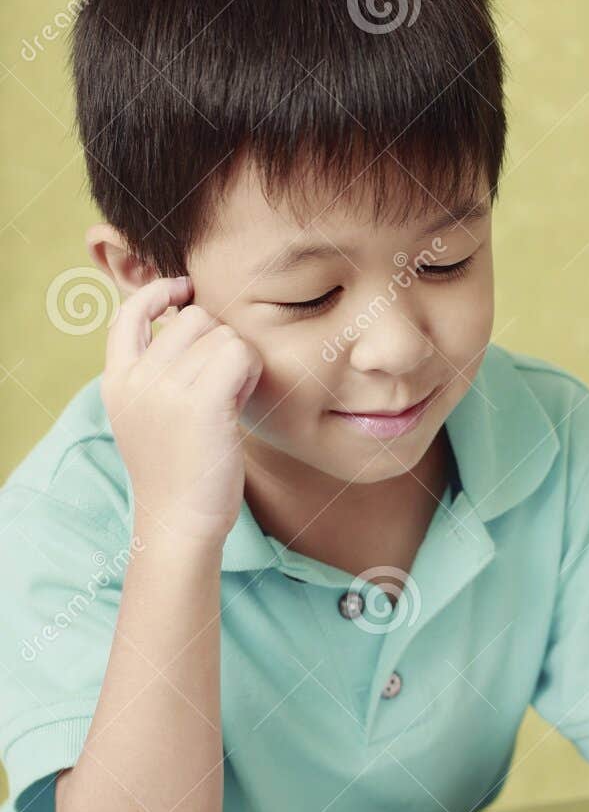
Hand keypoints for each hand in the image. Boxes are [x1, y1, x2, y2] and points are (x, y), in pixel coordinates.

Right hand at [101, 275, 262, 544]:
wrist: (179, 522)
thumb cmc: (178, 471)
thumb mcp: (149, 415)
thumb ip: (158, 371)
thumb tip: (190, 316)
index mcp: (116, 381)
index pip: (127, 313)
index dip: (158, 292)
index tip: (183, 289)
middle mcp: (136, 380)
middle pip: (193, 319)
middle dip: (216, 343)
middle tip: (220, 387)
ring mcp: (166, 389)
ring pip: (222, 335)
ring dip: (237, 362)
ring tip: (228, 401)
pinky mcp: (202, 402)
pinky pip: (240, 353)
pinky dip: (250, 372)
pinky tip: (241, 402)